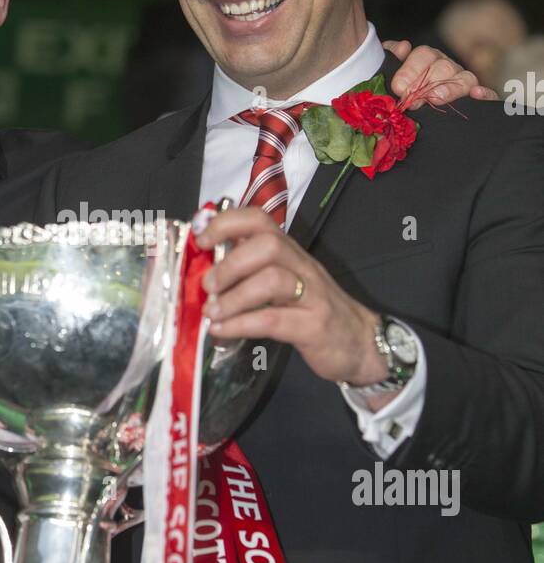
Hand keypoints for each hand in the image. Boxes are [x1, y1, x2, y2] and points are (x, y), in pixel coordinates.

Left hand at [197, 207, 391, 393]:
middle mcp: (301, 266)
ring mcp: (311, 295)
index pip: (259, 220)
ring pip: (272, 280)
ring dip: (233, 297)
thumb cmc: (312, 310)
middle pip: (267, 245)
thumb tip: (205, 268)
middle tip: (208, 287)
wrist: (360, 342)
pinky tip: (221, 331)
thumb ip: (252, 271)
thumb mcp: (284, 283)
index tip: (201, 240)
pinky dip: (241, 325)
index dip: (226, 223)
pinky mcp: (314, 326)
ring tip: (213, 313)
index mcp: (289, 252)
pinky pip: (274, 320)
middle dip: (230, 264)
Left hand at [383, 39, 497, 105]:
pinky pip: (489, 94)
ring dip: (450, 88)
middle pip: (443, 66)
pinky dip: (485, 94)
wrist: (425, 127)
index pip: (423, 55)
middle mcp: (449, 69)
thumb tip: (402, 47)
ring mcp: (466, 84)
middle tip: (411, 99)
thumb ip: (392, 58)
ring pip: (465, 78)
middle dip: (426, 82)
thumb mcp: (395, 78)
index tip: (398, 88)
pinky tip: (476, 94)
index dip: (410, 70)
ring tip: (436, 97)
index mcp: (429, 60)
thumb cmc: (405, 97)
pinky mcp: (481, 101)